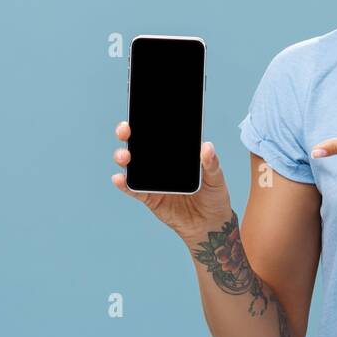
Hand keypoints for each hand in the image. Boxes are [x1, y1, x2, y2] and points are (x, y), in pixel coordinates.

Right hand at [111, 120, 233, 241]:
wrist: (210, 224)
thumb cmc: (214, 196)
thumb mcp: (217, 178)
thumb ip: (211, 164)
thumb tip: (207, 146)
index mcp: (176, 153)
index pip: (159, 134)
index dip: (147, 122)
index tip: (141, 112)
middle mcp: (161, 163)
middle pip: (140, 144)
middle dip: (128, 133)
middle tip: (125, 130)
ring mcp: (153, 180)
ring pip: (133, 164)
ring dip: (123, 157)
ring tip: (124, 157)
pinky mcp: (150, 197)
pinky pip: (134, 189)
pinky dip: (125, 184)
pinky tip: (119, 179)